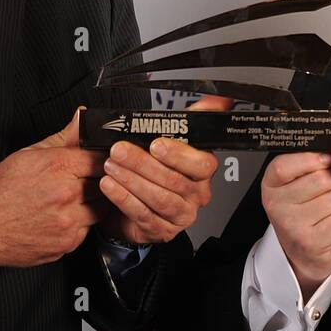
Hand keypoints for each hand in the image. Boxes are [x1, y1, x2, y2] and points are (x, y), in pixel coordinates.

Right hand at [0, 109, 106, 268]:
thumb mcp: (28, 154)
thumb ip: (63, 137)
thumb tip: (81, 119)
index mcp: (58, 168)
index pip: (100, 159)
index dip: (100, 159)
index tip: (96, 162)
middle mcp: (66, 196)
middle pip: (105, 184)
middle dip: (97, 181)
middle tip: (83, 180)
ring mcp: (67, 223)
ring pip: (100, 209)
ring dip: (92, 203)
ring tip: (72, 199)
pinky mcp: (65, 244)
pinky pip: (86, 231)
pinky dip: (79, 223)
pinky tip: (63, 216)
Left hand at [97, 95, 221, 243]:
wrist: (138, 199)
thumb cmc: (156, 166)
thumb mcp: (173, 137)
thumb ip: (193, 118)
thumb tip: (220, 99)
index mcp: (203, 170)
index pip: (202, 164)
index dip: (178, 154)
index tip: (156, 144)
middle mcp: (197, 194)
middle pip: (174, 180)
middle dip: (143, 163)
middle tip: (119, 150)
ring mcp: (181, 215)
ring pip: (159, 198)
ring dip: (131, 180)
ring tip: (111, 166)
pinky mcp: (163, 230)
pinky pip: (143, 215)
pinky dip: (123, 199)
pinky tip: (110, 186)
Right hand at [261, 151, 330, 300]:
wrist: (302, 253)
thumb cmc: (304, 210)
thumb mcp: (295, 184)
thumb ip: (306, 163)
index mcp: (271, 185)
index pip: (285, 164)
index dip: (312, 158)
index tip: (328, 159)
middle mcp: (277, 205)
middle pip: (321, 179)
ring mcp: (293, 225)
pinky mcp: (312, 242)